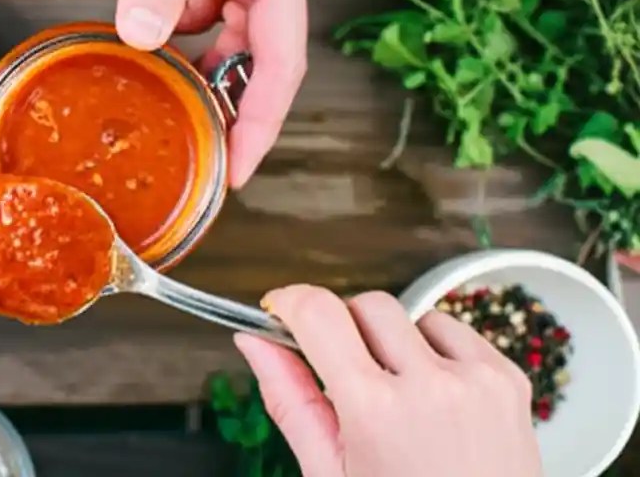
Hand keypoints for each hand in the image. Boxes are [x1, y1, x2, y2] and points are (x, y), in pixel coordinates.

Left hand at [101, 0, 308, 186]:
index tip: (239, 171)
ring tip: (168, 109)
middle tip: (195, 158)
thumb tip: (147, 38)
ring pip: (229, 29)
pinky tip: (149, 38)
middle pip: (259, 55)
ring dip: (203, 67)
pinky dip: (180, 25)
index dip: (263, 122)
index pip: (280, 61)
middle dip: (231, 107)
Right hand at [237, 285, 541, 476]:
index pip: (319, 312)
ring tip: (396, 394)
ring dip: (393, 340)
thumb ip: (288, 399)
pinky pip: (456, 331)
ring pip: (413, 314)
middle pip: (365, 304)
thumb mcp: (329, 470)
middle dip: (343, 328)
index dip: (290, 303)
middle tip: (342, 373)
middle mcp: (431, 386)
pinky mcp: (510, 379)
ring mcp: (477, 380)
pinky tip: (432, 396)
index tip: (282, 311)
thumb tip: (253, 341)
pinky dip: (435, 351)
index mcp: (375, 411)